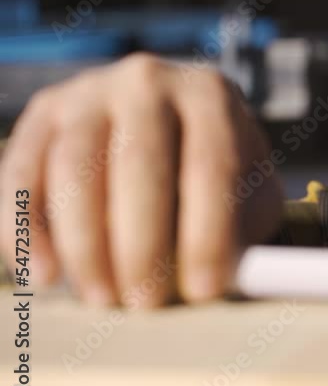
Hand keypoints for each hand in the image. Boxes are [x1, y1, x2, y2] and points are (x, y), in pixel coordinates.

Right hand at [0, 53, 283, 306]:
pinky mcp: (43, 114)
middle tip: (146, 304)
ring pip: (74, 170)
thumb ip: (246, 228)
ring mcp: (88, 91)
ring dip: (85, 244)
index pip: (210, 165)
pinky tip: (45, 276)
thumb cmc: (212, 174)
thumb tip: (235, 279)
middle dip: (141, 245)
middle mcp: (148, 81)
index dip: (208, 232)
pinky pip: (21, 174)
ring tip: (102, 299)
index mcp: (211, 95)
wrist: (163, 124)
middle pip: (138, 165)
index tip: (204, 291)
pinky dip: (27, 229)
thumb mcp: (246, 192)